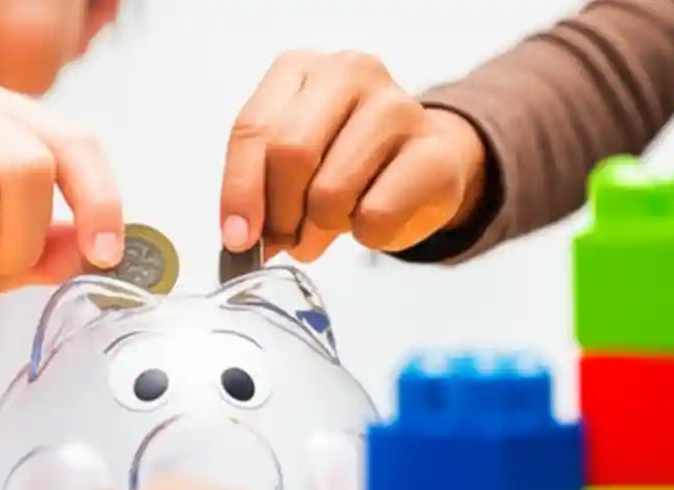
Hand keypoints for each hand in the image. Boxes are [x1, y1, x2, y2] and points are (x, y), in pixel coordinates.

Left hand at [219, 50, 486, 262]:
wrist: (424, 162)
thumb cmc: (349, 160)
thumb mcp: (294, 162)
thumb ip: (262, 189)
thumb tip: (240, 237)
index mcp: (301, 68)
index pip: (253, 129)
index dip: (241, 191)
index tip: (239, 237)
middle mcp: (350, 73)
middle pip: (291, 154)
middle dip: (282, 214)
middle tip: (290, 237)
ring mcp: (397, 107)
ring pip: (331, 191)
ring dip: (325, 226)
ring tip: (339, 219)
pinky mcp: (434, 152)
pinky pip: (376, 215)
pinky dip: (367, 236)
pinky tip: (376, 219)